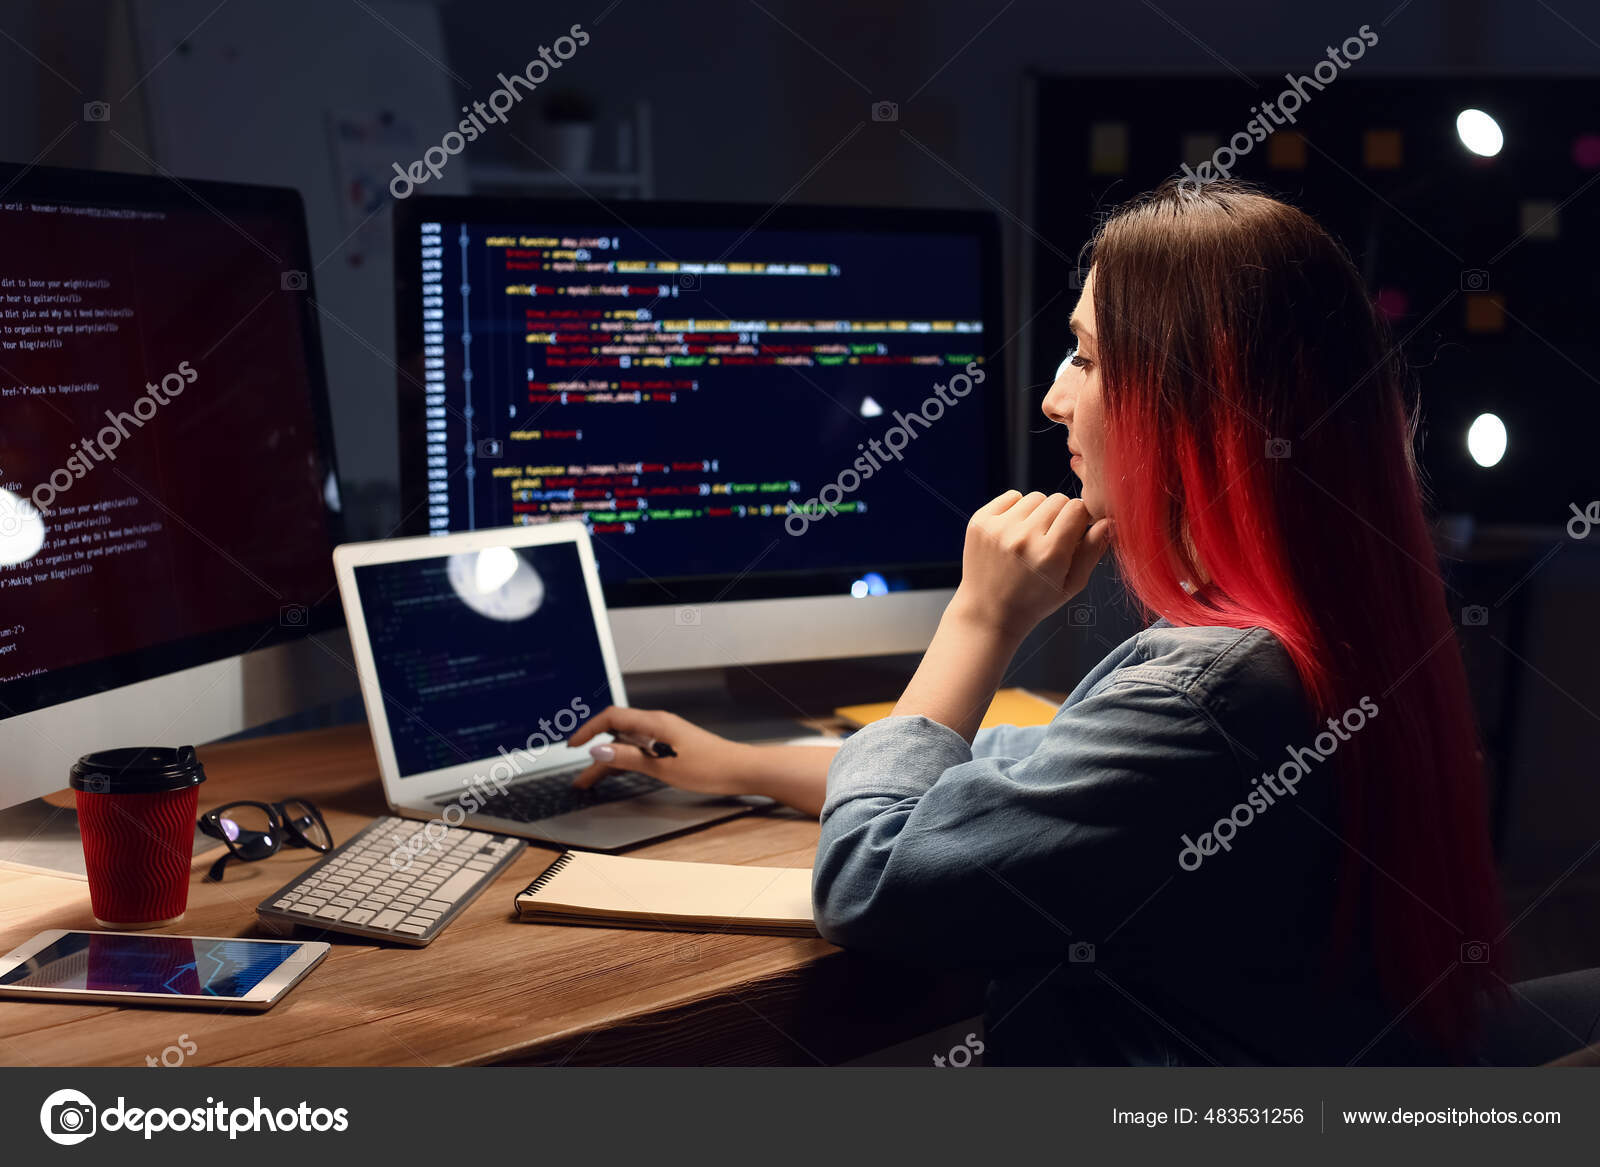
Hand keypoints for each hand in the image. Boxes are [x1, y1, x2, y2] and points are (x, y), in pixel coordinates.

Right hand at [568, 706, 756, 793]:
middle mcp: (657, 726)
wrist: (741, 770)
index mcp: (654, 723)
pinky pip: (641, 753)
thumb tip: (598, 752)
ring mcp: (664, 737)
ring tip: (589, 783)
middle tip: (579, 777)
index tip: (573, 745)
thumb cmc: (710, 767)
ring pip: (628, 747)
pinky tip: (617, 775)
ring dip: (608, 763)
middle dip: (595, 754)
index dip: (589, 730)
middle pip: (617, 736)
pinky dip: (626, 764)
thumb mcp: (663, 766)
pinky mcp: (671, 749)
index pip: (611, 718)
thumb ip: (629, 758)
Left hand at [948, 490, 1110, 641]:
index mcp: (1050, 554)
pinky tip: (1013, 532)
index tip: (1074, 533)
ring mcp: (998, 528)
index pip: (1078, 508)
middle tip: (1051, 540)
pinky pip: (1010, 496)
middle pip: (1058, 499)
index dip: (1080, 519)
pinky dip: (1016, 510)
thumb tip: (1108, 521)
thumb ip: (1093, 551)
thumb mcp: (1072, 584)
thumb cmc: (1035, 601)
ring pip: (1035, 497)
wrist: (988, 613)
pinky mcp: (980, 522)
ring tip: (1031, 538)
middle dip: (1060, 516)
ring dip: (1038, 513)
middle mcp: (1023, 537)